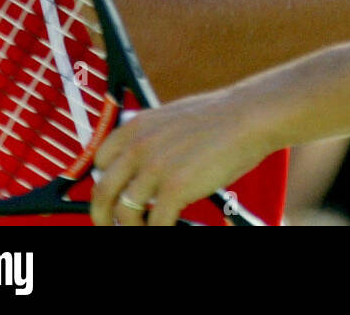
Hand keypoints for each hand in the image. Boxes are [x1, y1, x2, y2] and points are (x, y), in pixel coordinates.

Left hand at [90, 89, 273, 226]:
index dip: (105, 181)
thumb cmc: (221, 119)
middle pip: (102, 192)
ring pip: (125, 213)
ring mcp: (155, 168)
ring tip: (147, 228)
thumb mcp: (174, 118)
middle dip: (102, 215)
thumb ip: (152, 138)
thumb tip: (142, 164)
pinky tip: (168, 228)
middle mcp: (139, 146)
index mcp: (136, 126)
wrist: (250, 116)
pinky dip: (158, 232)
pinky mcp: (174, 188)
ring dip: (133, 227)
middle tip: (111, 225)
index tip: (111, 194)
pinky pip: (155, 224)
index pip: (100, 160)